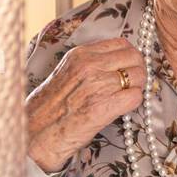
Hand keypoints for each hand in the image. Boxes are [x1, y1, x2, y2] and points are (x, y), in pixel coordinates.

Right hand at [26, 37, 145, 172]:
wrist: (37, 132)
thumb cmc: (51, 105)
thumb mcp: (68, 71)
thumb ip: (92, 62)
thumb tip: (121, 60)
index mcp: (80, 54)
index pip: (122, 44)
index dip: (130, 56)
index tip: (128, 66)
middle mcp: (90, 66)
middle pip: (135, 58)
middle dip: (138, 70)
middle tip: (132, 83)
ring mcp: (98, 85)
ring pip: (139, 77)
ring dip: (137, 87)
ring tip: (124, 96)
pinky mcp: (104, 107)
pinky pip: (135, 97)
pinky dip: (133, 102)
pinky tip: (121, 107)